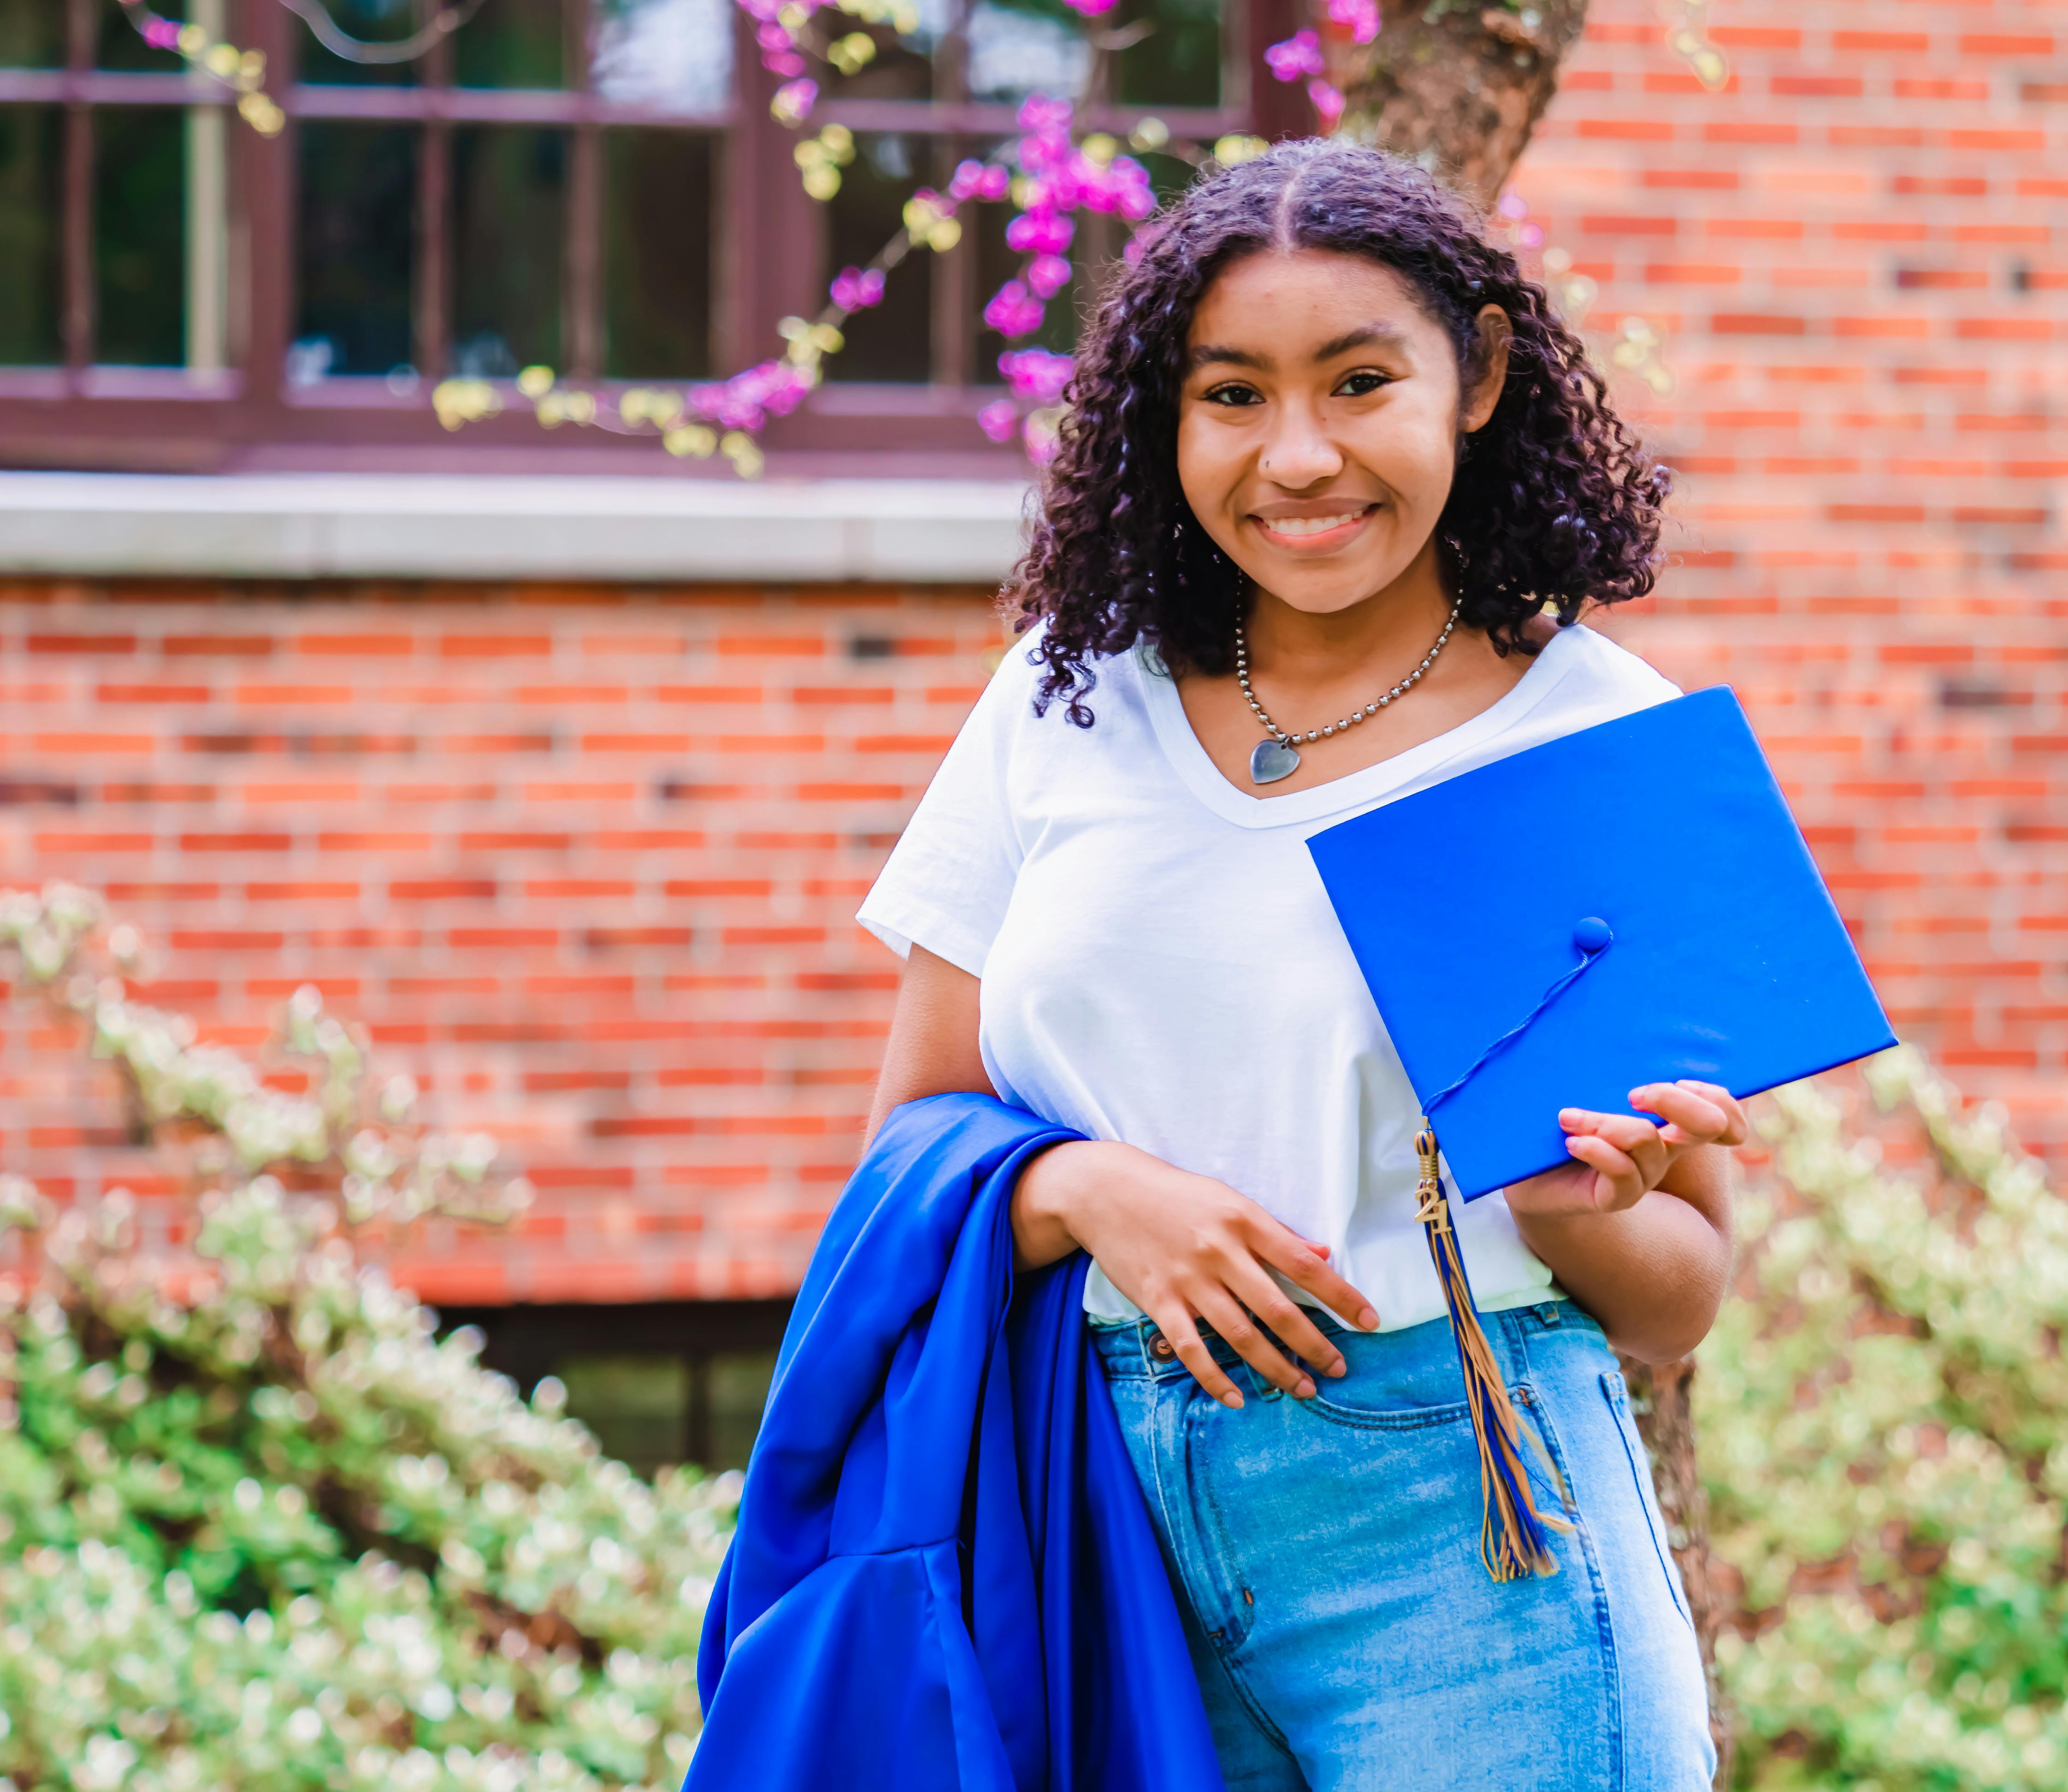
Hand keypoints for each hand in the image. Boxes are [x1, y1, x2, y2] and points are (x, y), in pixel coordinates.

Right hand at [1012, 1140, 1378, 1408]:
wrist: (1106, 1191)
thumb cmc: (1175, 1195)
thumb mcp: (1229, 1200)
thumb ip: (1274, 1232)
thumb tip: (1322, 1256)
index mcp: (1243, 1221)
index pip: (1303, 1266)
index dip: (1340, 1296)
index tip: (1370, 1322)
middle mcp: (1219, 1252)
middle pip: (1277, 1309)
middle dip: (1314, 1344)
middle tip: (1339, 1369)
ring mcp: (1187, 1279)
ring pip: (1241, 1335)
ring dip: (1276, 1367)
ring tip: (1302, 1388)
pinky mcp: (1158, 1301)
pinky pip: (1192, 1350)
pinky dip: (1215, 1378)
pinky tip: (1237, 1398)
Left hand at [1506, 1080, 1748, 1218]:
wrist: (1530, 1174)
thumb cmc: (1560, 1121)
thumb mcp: (1587, 1086)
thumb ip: (1609, 1066)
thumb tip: (1616, 1023)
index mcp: (1669, 1119)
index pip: (1725, 1115)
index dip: (1718, 1097)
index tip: (1679, 1079)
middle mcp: (1665, 1147)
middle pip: (1709, 1125)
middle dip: (1674, 1100)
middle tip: (1632, 1093)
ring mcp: (1645, 1174)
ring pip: (1646, 1139)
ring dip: (1605, 1121)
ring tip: (1568, 1117)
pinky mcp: (1618, 1196)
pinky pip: (1622, 1173)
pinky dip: (1596, 1150)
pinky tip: (1571, 1141)